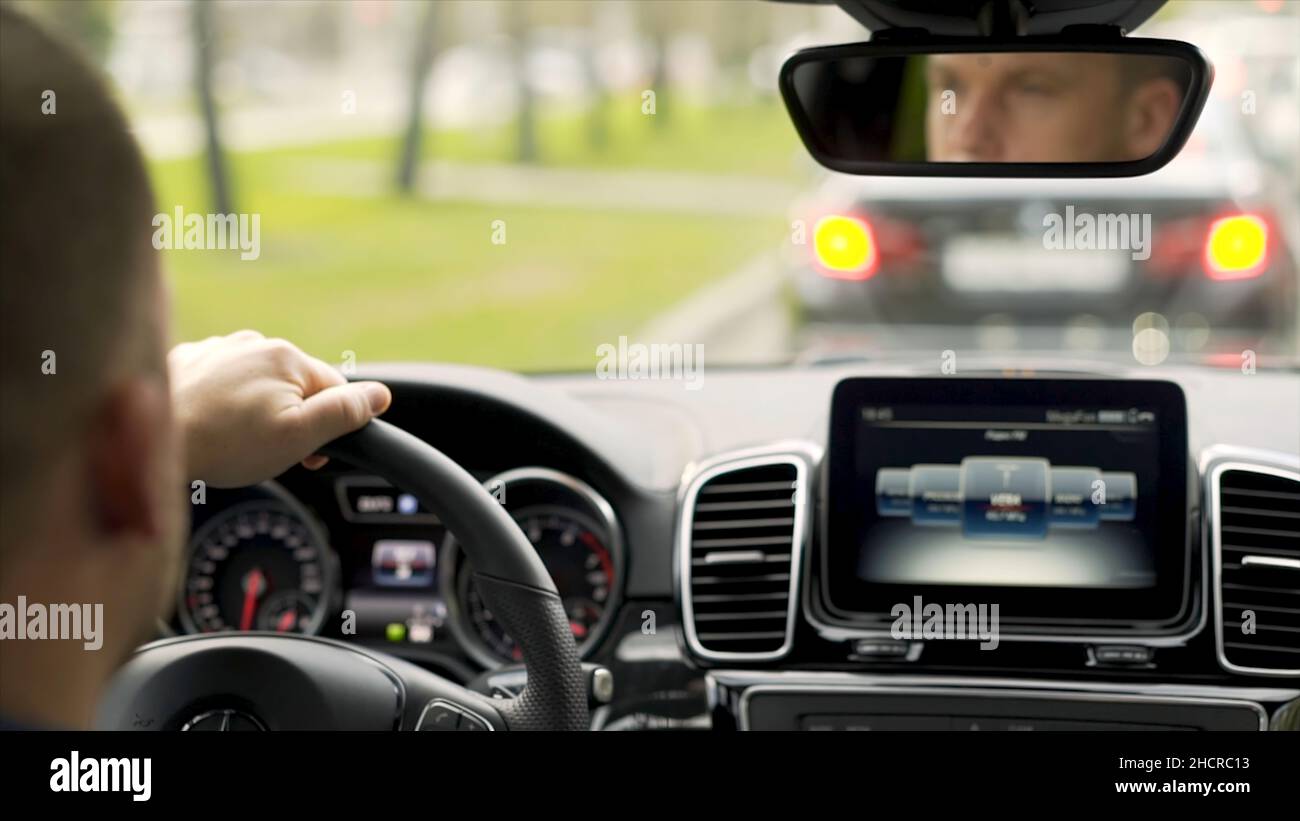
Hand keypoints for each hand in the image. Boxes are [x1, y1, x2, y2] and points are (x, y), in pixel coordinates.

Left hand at [169, 330, 390, 486]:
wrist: (147, 438)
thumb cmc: (223, 443)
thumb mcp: (299, 436)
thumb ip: (344, 412)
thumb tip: (380, 394)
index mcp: (287, 357)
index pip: (335, 390)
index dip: (330, 427)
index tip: (310, 455)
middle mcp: (253, 342)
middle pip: (296, 386)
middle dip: (292, 419)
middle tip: (271, 454)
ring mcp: (217, 349)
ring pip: (258, 383)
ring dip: (257, 411)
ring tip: (235, 442)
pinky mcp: (187, 361)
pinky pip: (222, 382)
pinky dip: (222, 404)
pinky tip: (211, 427)